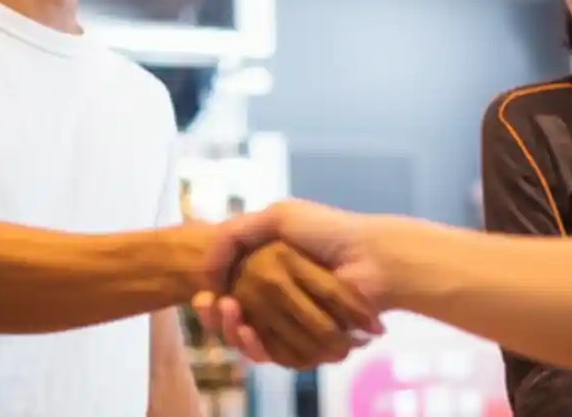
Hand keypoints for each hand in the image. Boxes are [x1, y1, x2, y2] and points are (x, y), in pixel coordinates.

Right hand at [211, 241, 373, 368]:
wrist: (371, 260)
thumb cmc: (328, 233)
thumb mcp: (278, 218)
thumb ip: (236, 233)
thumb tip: (205, 265)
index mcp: (271, 265)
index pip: (228, 285)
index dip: (210, 291)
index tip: (200, 290)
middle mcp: (279, 295)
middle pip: (233, 315)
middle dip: (216, 313)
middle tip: (208, 304)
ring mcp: (291, 320)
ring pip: (247, 336)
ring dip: (231, 329)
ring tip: (230, 315)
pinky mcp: (305, 342)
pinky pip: (271, 352)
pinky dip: (255, 346)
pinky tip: (247, 332)